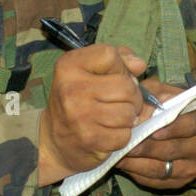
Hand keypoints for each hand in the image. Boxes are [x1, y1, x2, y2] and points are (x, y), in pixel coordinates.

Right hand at [38, 43, 145, 184]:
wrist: (55, 139)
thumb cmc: (78, 98)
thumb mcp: (89, 70)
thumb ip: (117, 59)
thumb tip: (140, 65)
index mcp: (69, 66)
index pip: (110, 55)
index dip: (120, 66)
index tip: (114, 76)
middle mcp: (72, 89)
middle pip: (126, 86)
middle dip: (132, 95)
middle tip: (123, 101)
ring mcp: (80, 116)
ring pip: (128, 112)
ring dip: (129, 116)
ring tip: (117, 116)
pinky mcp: (90, 139)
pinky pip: (124, 135)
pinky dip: (122, 135)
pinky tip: (110, 131)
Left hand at [115, 80, 195, 189]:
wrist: (185, 128)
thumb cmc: (170, 105)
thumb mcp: (163, 93)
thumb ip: (154, 100)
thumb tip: (139, 116)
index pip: (190, 125)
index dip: (171, 129)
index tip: (153, 131)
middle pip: (172, 149)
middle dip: (146, 147)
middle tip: (125, 144)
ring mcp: (193, 166)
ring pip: (162, 168)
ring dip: (137, 163)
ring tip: (118, 155)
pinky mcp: (180, 181)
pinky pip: (156, 181)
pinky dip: (137, 173)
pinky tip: (123, 164)